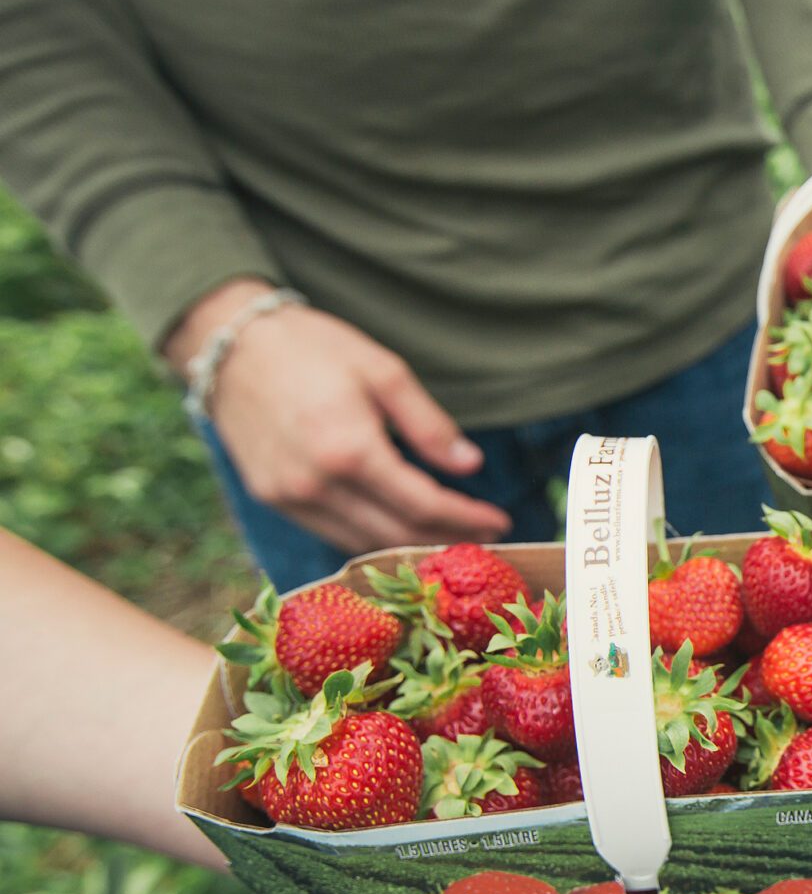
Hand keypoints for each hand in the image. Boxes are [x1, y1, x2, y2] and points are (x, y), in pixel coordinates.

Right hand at [165, 278, 510, 553]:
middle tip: (483, 537)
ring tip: (449, 536)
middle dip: (445, 540)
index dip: (465, 518)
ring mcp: (289, 498)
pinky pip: (332, 533)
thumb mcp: (384, 371)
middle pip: (395, 535)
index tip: (498, 521)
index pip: (422, 504)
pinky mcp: (272, 499)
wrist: (230, 346)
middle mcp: (316, 485)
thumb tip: (470, 465)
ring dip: (410, 547)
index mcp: (349, 450)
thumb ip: (429, 424)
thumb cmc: (313, 348)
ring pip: (363, 543)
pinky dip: (371, 538)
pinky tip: (398, 527)